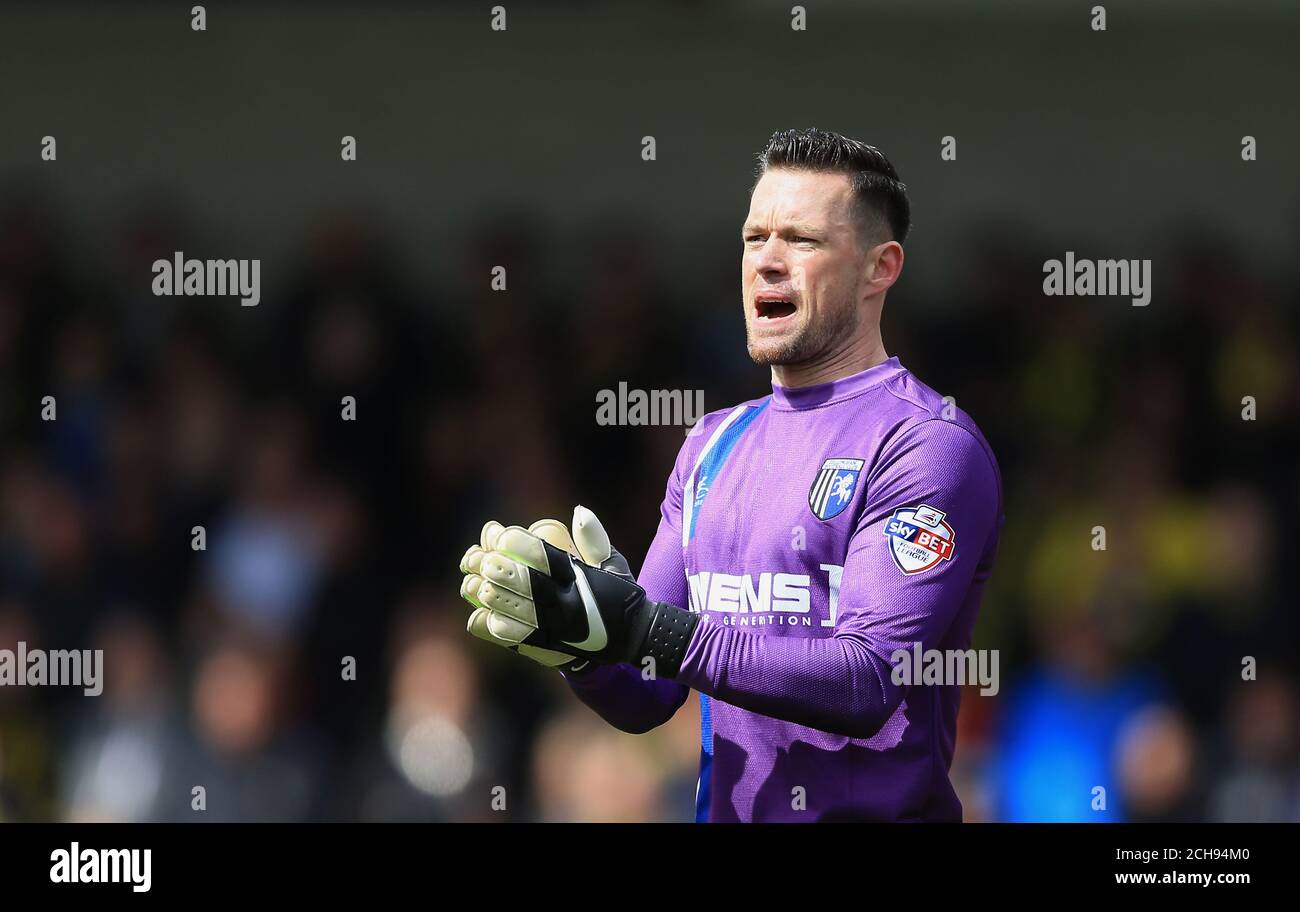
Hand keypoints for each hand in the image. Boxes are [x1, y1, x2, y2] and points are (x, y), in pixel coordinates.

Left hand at [458, 506, 698, 674]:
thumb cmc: (618, 595)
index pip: (547, 557)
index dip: (521, 544)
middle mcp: (570, 604)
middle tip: (485, 561)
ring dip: (496, 599)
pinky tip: (483, 615)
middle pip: (529, 585)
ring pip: (519, 613)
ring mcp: (559, 629)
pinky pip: (518, 640)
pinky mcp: (551, 649)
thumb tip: (579, 511)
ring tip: (477, 586)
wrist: (634, 640)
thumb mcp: (613, 565)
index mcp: (583, 578)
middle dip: (503, 571)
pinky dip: (498, 628)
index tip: (502, 534)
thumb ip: (594, 539)